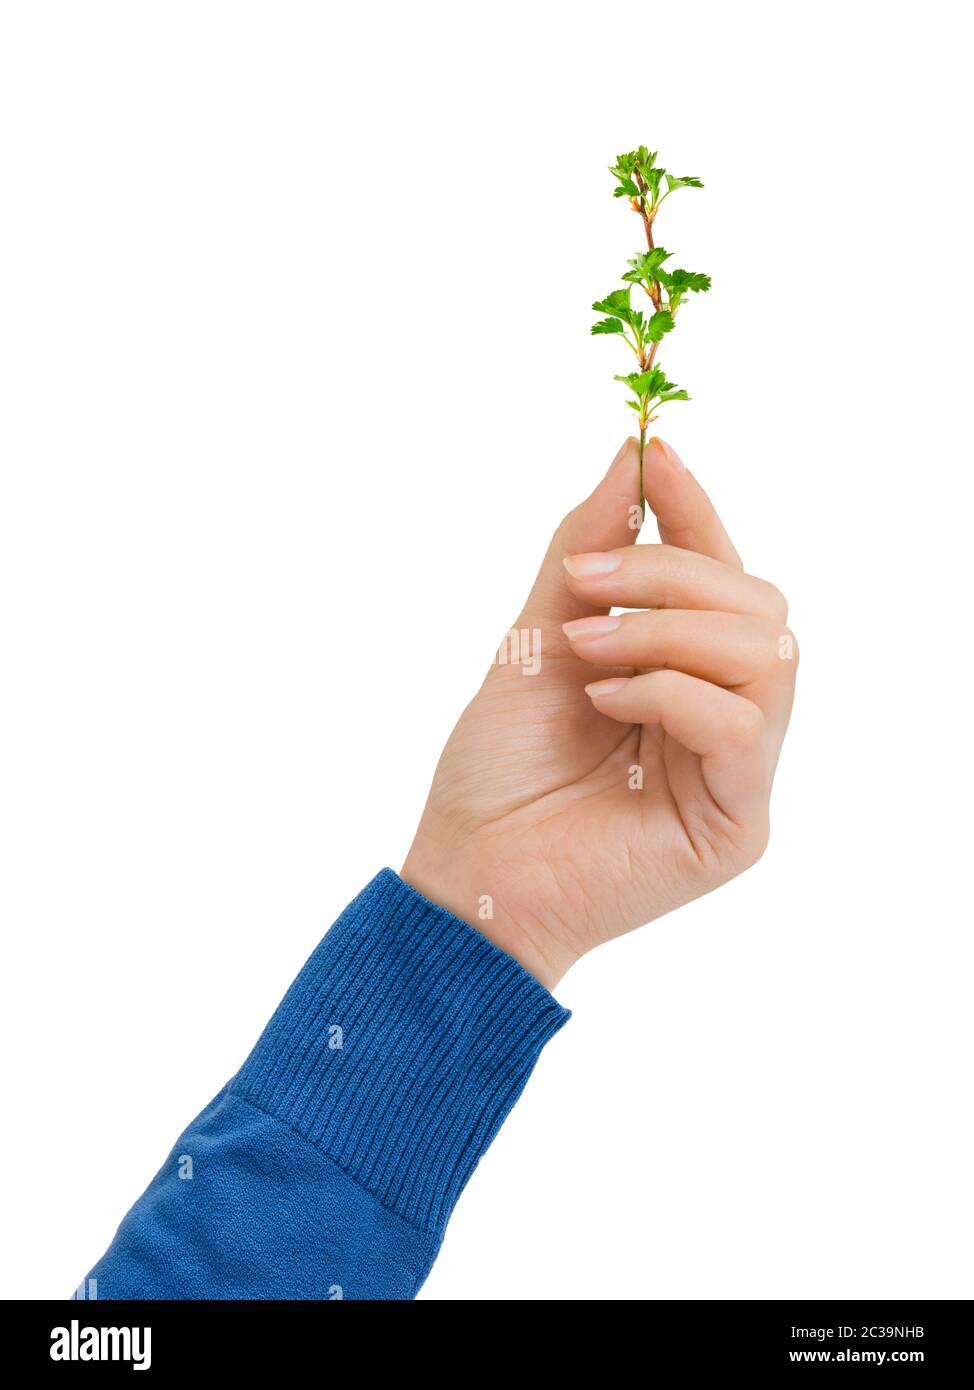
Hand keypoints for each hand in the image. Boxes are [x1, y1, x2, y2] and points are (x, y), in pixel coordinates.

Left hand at [402, 437, 797, 989]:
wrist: (467, 872)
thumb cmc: (499, 770)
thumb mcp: (536, 641)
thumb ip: (589, 554)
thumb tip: (630, 457)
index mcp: (683, 672)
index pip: (721, 576)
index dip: (696, 510)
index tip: (655, 452)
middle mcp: (722, 715)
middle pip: (759, 606)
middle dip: (670, 576)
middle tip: (580, 590)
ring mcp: (736, 771)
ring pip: (766, 654)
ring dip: (667, 629)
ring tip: (586, 650)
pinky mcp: (737, 823)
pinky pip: (741, 724)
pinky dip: (671, 690)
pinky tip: (608, 699)